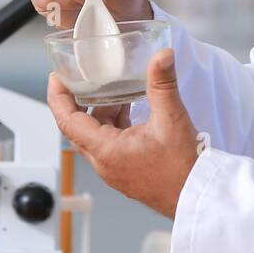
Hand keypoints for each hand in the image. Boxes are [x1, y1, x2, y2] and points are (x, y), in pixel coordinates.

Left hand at [47, 49, 199, 218]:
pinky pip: (108, 142)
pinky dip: (112, 123)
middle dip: (78, 99)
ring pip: (94, 134)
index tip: (57, 77)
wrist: (197, 196)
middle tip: (81, 77)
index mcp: (105, 150)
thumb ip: (163, 84)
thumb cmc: (183, 168)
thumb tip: (163, 55)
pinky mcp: (125, 169)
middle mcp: (104, 162)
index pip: (67, 121)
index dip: (58, 97)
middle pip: (77, 127)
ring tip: (111, 88)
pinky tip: (128, 110)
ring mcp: (113, 168)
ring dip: (99, 111)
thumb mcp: (172, 119)